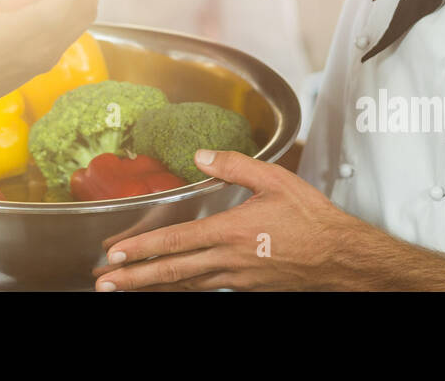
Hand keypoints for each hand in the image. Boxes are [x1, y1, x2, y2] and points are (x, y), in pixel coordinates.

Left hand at [92, 149, 362, 290]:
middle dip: (134, 279)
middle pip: (172, 271)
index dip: (142, 248)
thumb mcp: (276, 180)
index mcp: (232, 231)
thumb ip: (236, 165)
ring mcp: (237, 277)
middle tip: (104, 283)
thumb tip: (202, 154)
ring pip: (185, 284)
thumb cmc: (311, 218)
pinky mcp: (247, 286)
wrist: (341, 257)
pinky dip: (182, 288)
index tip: (114, 254)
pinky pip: (205, 288)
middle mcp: (229, 259)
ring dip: (152, 287)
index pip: (176, 241)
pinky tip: (170, 288)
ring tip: (125, 288)